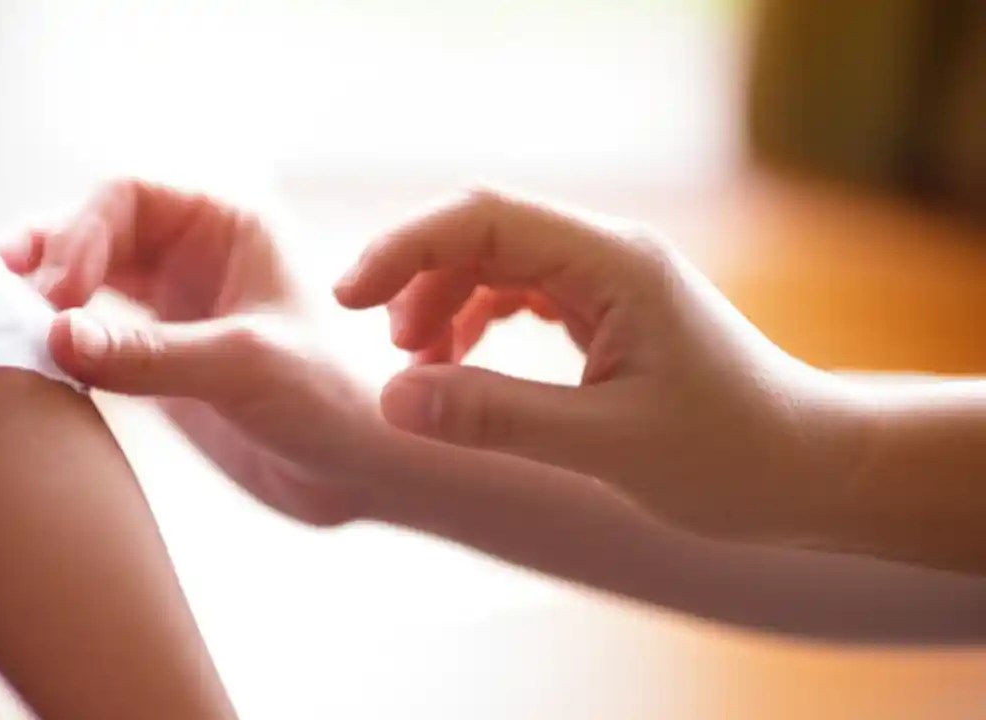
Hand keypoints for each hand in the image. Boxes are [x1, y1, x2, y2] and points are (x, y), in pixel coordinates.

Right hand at [0, 180, 400, 525]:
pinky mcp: (157, 357)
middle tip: (7, 293)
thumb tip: (55, 335)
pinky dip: (57, 340)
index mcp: (227, 225)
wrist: (354, 472)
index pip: (128, 197)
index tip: (61, 292)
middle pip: (93, 230)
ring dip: (41, 292)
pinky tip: (28, 356)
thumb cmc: (328, 400)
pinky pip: (91, 334)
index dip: (82, 233)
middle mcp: (194, 255)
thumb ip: (151, 353)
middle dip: (47, 254)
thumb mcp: (243, 366)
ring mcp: (172, 306)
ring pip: (85, 278)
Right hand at [334, 189, 866, 541]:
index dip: (406, 247)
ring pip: (495, 262)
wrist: (811, 470)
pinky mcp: (605, 312)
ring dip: (443, 303)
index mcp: (613, 264)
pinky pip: (519, 294)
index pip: (485, 218)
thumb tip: (391, 399)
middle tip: (381, 347)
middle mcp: (606, 256)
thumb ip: (495, 417)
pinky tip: (455, 367)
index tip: (349, 298)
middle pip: (482, 231)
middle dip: (417, 277)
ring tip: (414, 365)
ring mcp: (607, 281)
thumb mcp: (606, 445)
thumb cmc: (731, 458)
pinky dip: (474, 323)